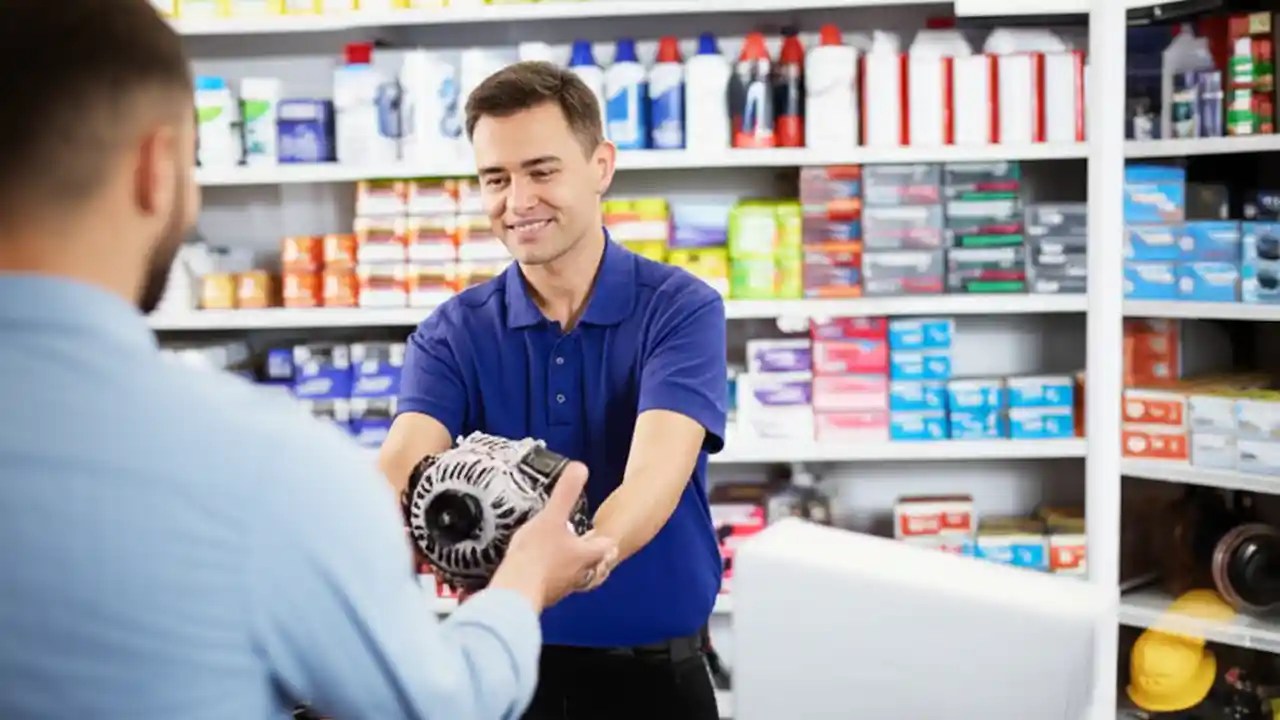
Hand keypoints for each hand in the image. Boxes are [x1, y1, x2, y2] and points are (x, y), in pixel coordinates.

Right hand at [489, 462, 617, 611]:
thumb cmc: (537, 554)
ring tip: (560, 555)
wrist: (515, 591)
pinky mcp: (543, 596)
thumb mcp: (551, 516)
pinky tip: (536, 570)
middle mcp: (579, 575)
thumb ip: (566, 493)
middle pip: (594, 567)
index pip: (607, 547)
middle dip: (591, 556)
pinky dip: (550, 577)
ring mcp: (561, 588)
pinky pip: (552, 586)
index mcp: (586, 555)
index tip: (599, 532)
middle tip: (583, 544)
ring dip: (570, 567)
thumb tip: (580, 467)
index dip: (606, 539)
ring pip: (574, 578)